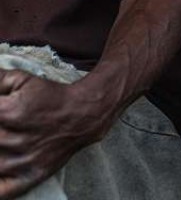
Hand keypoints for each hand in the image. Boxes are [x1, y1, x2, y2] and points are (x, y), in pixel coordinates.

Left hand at [0, 70, 105, 198]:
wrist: (84, 113)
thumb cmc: (52, 95)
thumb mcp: (24, 79)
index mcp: (11, 113)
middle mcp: (16, 139)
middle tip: (3, 128)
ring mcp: (24, 160)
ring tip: (3, 142)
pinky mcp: (32, 174)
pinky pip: (3, 191)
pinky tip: (0, 170)